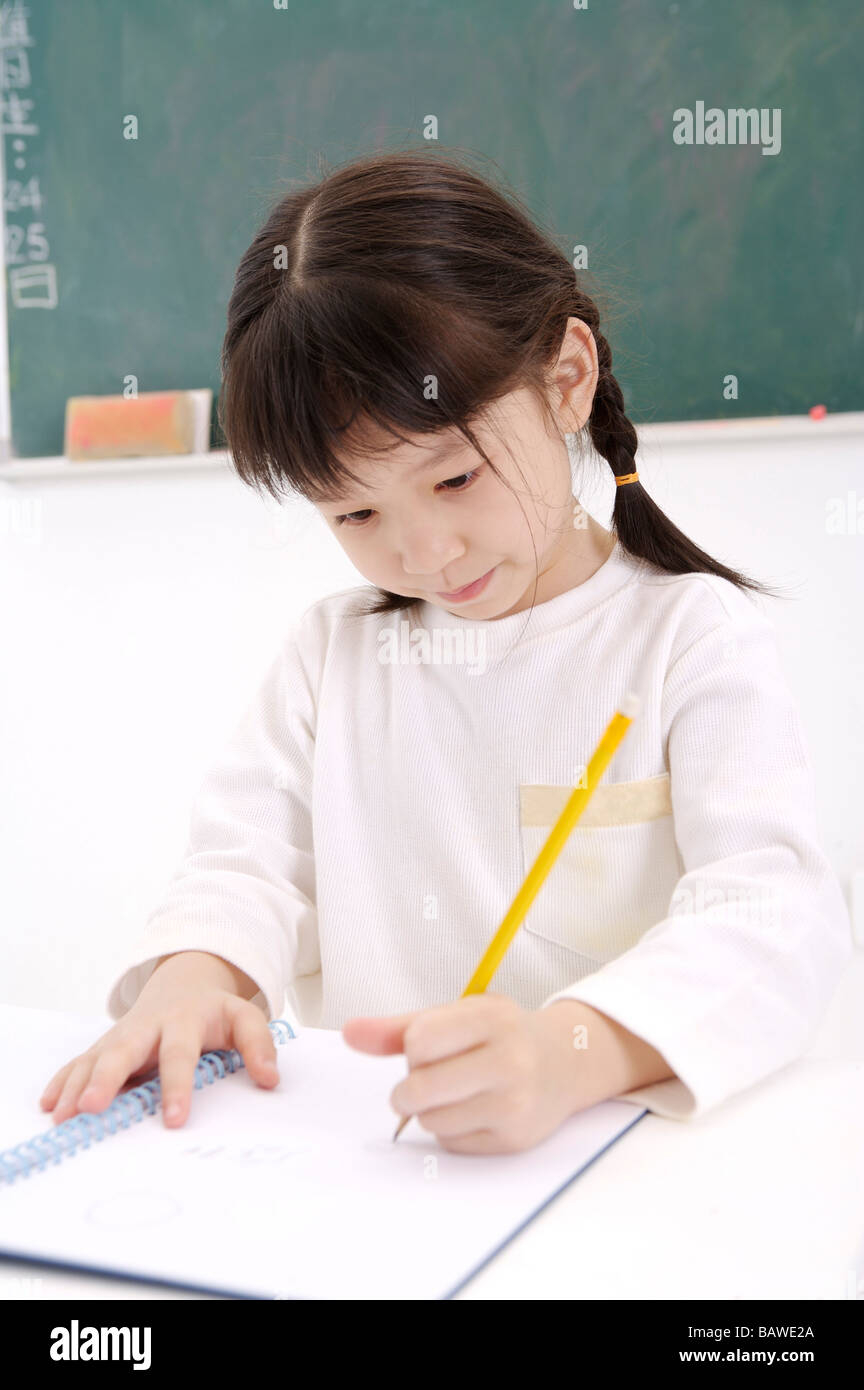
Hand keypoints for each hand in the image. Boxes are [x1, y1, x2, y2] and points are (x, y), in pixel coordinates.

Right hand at [39, 952, 279, 1128]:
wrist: (184, 984)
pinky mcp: (105, 1045)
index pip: (180, 1056)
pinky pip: (80, 1062)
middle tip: (91, 1107)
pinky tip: (49, 1103)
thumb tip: (270, 1079)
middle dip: (106, 1079)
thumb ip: (259, 1044)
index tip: (174, 1120)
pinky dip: (63, 1081)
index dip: (177, 1087)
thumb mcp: (244, 1017)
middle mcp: (146, 1028)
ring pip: (96, 1058)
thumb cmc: (214, 1011)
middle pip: (123, 1051)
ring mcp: (122, 1035)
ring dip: (77, 1085)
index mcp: (183, 1022)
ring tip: (62, 1115)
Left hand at [342, 992, 586, 1154]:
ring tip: (456, 1091)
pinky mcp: (513, 1139)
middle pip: (420, 1088)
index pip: (418, 1041)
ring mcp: (514, 1103)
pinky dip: (451, 1130)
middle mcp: (509, 1060)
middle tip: (422, 1081)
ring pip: (431, 1120)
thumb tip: (350, 1033)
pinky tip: (474, 1110)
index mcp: (491, 1018)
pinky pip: (451, 1143)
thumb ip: (399, 1027)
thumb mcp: (457, 1015)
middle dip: (409, 1089)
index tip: (427, 1046)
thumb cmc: (500, 1035)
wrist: (565, 1061)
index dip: (413, 1048)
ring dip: (430, 1110)